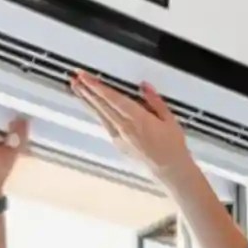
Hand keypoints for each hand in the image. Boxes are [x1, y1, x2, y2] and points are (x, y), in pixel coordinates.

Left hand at [69, 71, 192, 176]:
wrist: (169, 170)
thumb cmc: (172, 146)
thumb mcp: (169, 119)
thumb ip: (155, 101)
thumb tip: (144, 86)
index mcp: (139, 119)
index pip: (113, 99)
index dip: (97, 87)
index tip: (86, 77)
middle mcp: (126, 128)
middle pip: (102, 106)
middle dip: (87, 90)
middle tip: (75, 78)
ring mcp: (120, 137)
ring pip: (99, 115)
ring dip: (87, 101)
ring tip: (76, 88)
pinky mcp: (118, 144)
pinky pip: (104, 124)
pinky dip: (96, 112)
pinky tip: (91, 107)